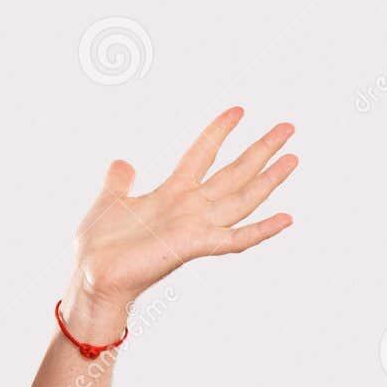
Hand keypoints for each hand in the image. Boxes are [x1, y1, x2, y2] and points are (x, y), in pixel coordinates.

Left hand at [69, 106, 297, 311]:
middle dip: (260, 150)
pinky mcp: (193, 246)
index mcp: (170, 194)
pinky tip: (286, 218)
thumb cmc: (100, 247)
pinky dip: (261, 230)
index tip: (238, 110)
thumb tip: (122, 162)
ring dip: (268, 180)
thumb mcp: (110, 202)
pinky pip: (235, 239)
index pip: (201, 154)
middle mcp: (189, 208)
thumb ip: (120, 182)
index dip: (218, 132)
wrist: (93, 276)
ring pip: (241, 199)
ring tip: (293, 158)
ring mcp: (194, 227)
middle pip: (233, 172)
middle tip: (287, 127)